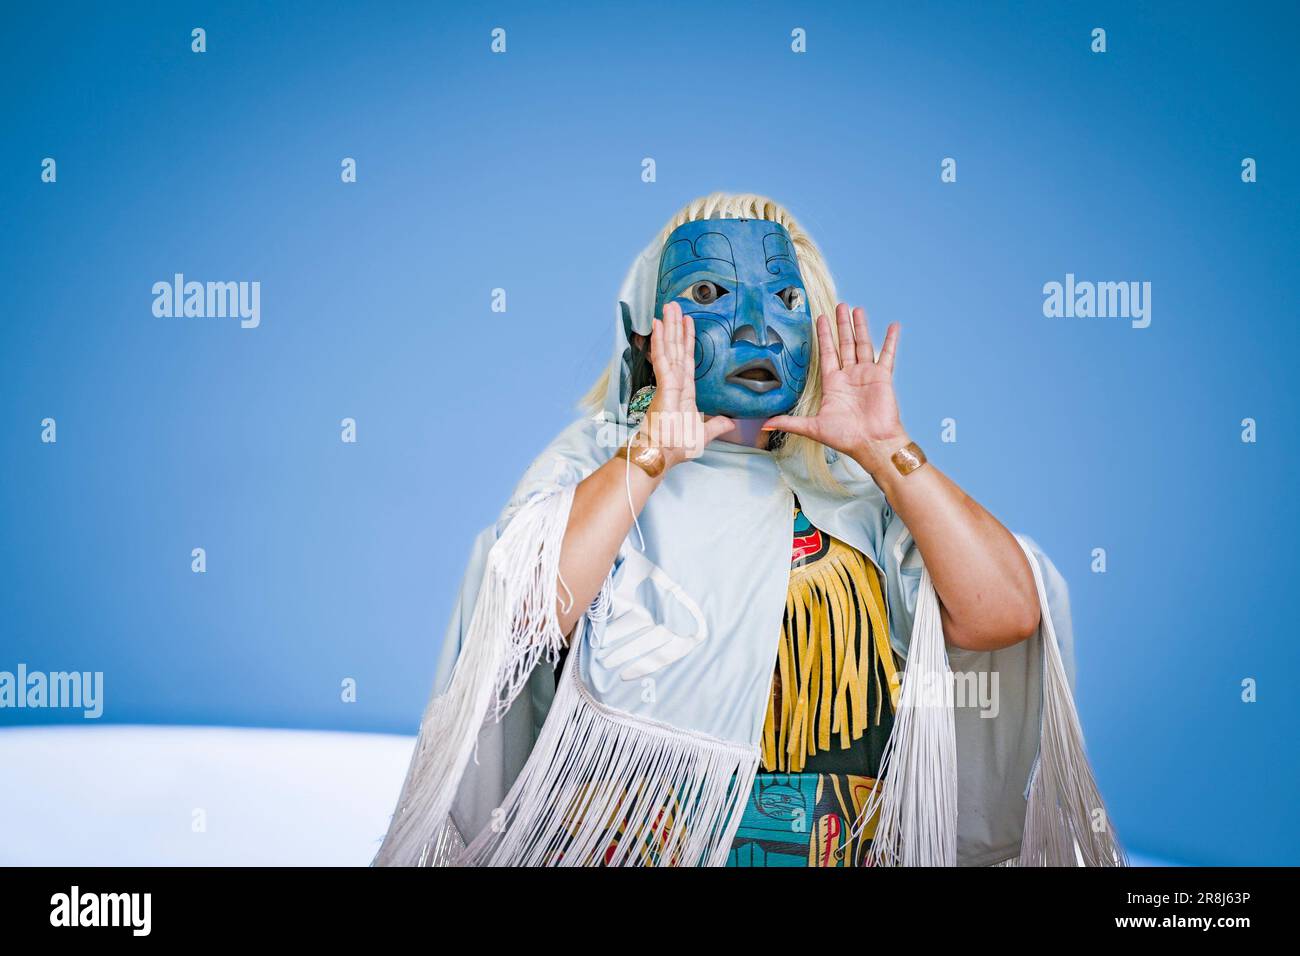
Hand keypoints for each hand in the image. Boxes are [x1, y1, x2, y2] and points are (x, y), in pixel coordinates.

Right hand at [642, 302, 734, 468]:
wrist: (662, 456)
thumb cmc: (676, 447)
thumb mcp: (704, 435)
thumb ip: (716, 425)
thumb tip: (731, 420)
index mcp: (685, 392)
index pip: (687, 360)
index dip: (686, 340)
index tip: (687, 323)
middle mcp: (675, 384)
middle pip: (676, 349)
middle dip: (675, 327)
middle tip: (674, 306)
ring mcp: (668, 383)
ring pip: (669, 349)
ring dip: (668, 327)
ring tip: (667, 308)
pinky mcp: (663, 386)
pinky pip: (662, 359)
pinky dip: (660, 342)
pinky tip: (658, 326)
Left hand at [762, 303, 907, 473]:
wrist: (872, 444)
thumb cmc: (845, 438)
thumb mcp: (813, 428)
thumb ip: (790, 422)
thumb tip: (765, 424)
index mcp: (833, 384)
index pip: (826, 353)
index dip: (823, 336)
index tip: (820, 318)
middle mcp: (849, 376)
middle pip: (844, 344)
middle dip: (841, 325)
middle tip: (840, 305)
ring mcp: (866, 375)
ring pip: (863, 345)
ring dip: (860, 327)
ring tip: (857, 309)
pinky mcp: (882, 378)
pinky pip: (887, 355)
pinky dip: (890, 341)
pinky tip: (893, 326)